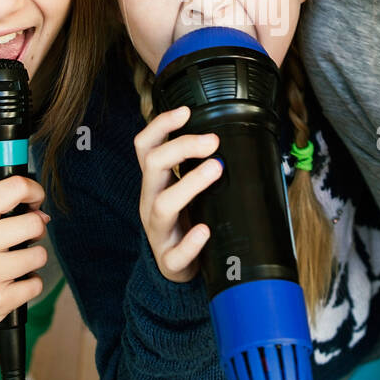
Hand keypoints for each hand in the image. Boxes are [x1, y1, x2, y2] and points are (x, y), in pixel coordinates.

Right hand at [0, 175, 49, 331]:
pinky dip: (29, 284)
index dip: (34, 191)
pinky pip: (36, 284)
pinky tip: (11, 282)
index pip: (15, 187)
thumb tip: (42, 215)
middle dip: (36, 231)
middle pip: (34, 224)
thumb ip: (3, 208)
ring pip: (39, 256)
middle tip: (22, 238)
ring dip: (32, 260)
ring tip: (13, 263)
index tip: (34, 202)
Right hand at [134, 105, 218, 282]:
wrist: (175, 268)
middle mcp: (150, 201)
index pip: (146, 146)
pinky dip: (190, 242)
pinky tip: (204, 231)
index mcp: (155, 182)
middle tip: (213, 141)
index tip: (186, 110)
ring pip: (163, 204)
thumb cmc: (184, 220)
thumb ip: (197, 166)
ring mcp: (158, 232)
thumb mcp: (183, 189)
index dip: (161, 125)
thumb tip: (232, 136)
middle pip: (152, 165)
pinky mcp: (169, 260)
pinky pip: (176, 253)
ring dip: (189, 184)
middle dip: (181, 147)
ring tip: (216, 169)